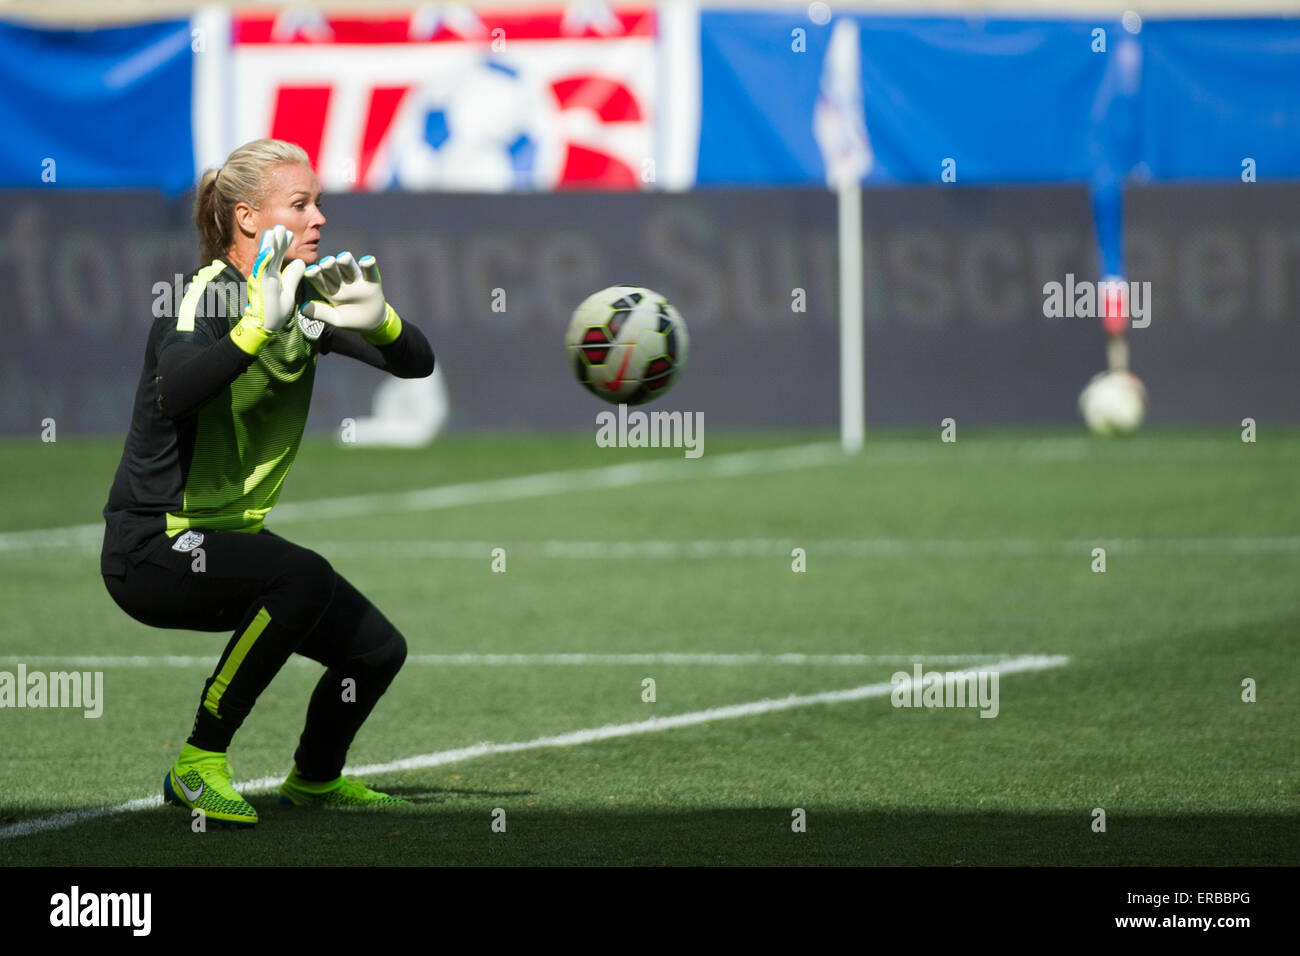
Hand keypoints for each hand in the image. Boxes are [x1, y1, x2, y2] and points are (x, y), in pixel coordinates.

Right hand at [231, 225, 305, 354]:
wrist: (265, 327)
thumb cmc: (275, 312)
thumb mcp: (288, 292)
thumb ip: (293, 277)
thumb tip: (300, 263)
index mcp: (272, 275)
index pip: (278, 256)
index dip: (283, 244)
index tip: (289, 233)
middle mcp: (265, 275)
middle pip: (272, 253)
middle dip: (277, 240)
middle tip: (282, 226)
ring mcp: (262, 280)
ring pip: (265, 258)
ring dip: (269, 244)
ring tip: (275, 231)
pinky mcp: (260, 286)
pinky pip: (262, 271)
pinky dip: (265, 260)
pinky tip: (270, 250)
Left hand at [302, 252, 386, 331]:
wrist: (371, 324)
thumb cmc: (351, 320)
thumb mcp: (336, 319)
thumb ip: (321, 313)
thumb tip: (303, 308)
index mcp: (330, 290)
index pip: (320, 280)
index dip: (315, 275)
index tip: (311, 271)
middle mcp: (341, 282)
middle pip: (333, 270)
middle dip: (329, 265)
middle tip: (327, 263)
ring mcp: (357, 281)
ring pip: (349, 267)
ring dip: (345, 262)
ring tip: (344, 258)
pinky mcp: (373, 282)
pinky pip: (370, 272)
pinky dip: (369, 266)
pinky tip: (366, 261)